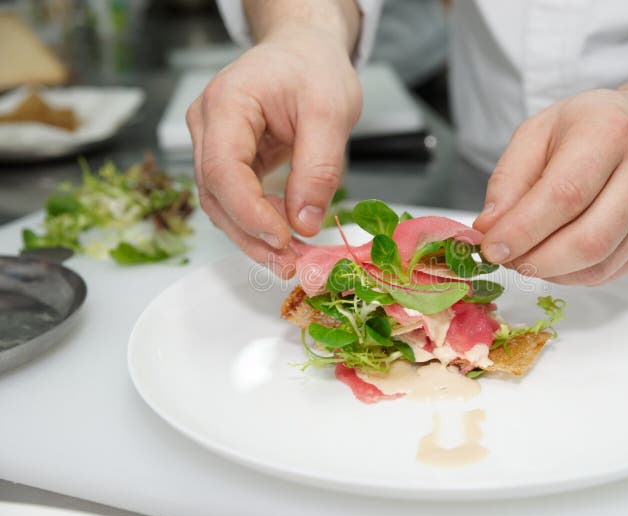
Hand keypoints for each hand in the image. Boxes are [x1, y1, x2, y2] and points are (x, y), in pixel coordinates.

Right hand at [186, 25, 361, 275]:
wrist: (304, 51)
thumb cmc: (314, 69)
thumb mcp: (331, 112)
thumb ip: (318, 168)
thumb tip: (305, 223)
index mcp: (227, 104)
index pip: (223, 170)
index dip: (250, 212)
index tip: (284, 239)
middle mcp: (208, 125)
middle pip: (216, 194)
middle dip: (252, 235)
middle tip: (290, 264)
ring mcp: (212, 143)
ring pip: (221, 203)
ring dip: (254, 236)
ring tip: (291, 258)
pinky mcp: (228, 158)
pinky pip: (235, 198)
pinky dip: (259, 221)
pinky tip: (286, 235)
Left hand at [473, 89, 627, 284]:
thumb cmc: (587, 129)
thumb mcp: (535, 134)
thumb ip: (507, 181)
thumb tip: (488, 229)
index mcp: (609, 133)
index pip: (564, 196)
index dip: (523, 230)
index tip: (491, 247)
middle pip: (587, 240)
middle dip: (535, 260)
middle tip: (505, 257)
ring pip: (596, 265)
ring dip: (550, 271)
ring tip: (526, 253)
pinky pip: (606, 273)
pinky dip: (569, 275)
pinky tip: (554, 255)